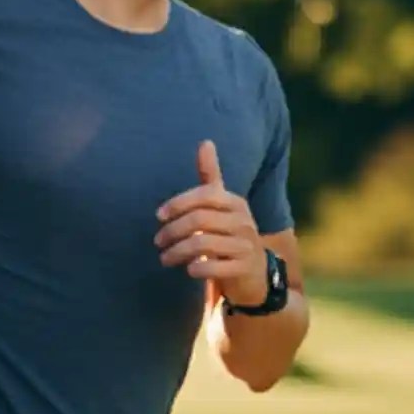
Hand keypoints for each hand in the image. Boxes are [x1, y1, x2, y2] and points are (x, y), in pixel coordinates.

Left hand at [155, 140, 268, 306]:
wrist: (256, 272)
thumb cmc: (230, 233)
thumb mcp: (222, 205)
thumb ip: (210, 176)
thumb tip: (205, 141)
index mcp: (235, 203)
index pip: (205, 195)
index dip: (178, 203)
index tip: (159, 216)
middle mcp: (243, 222)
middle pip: (200, 220)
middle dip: (173, 231)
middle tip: (157, 242)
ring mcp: (246, 246)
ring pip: (204, 244)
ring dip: (178, 252)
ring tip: (164, 259)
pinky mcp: (244, 269)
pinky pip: (215, 267)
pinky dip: (197, 268)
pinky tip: (188, 270)